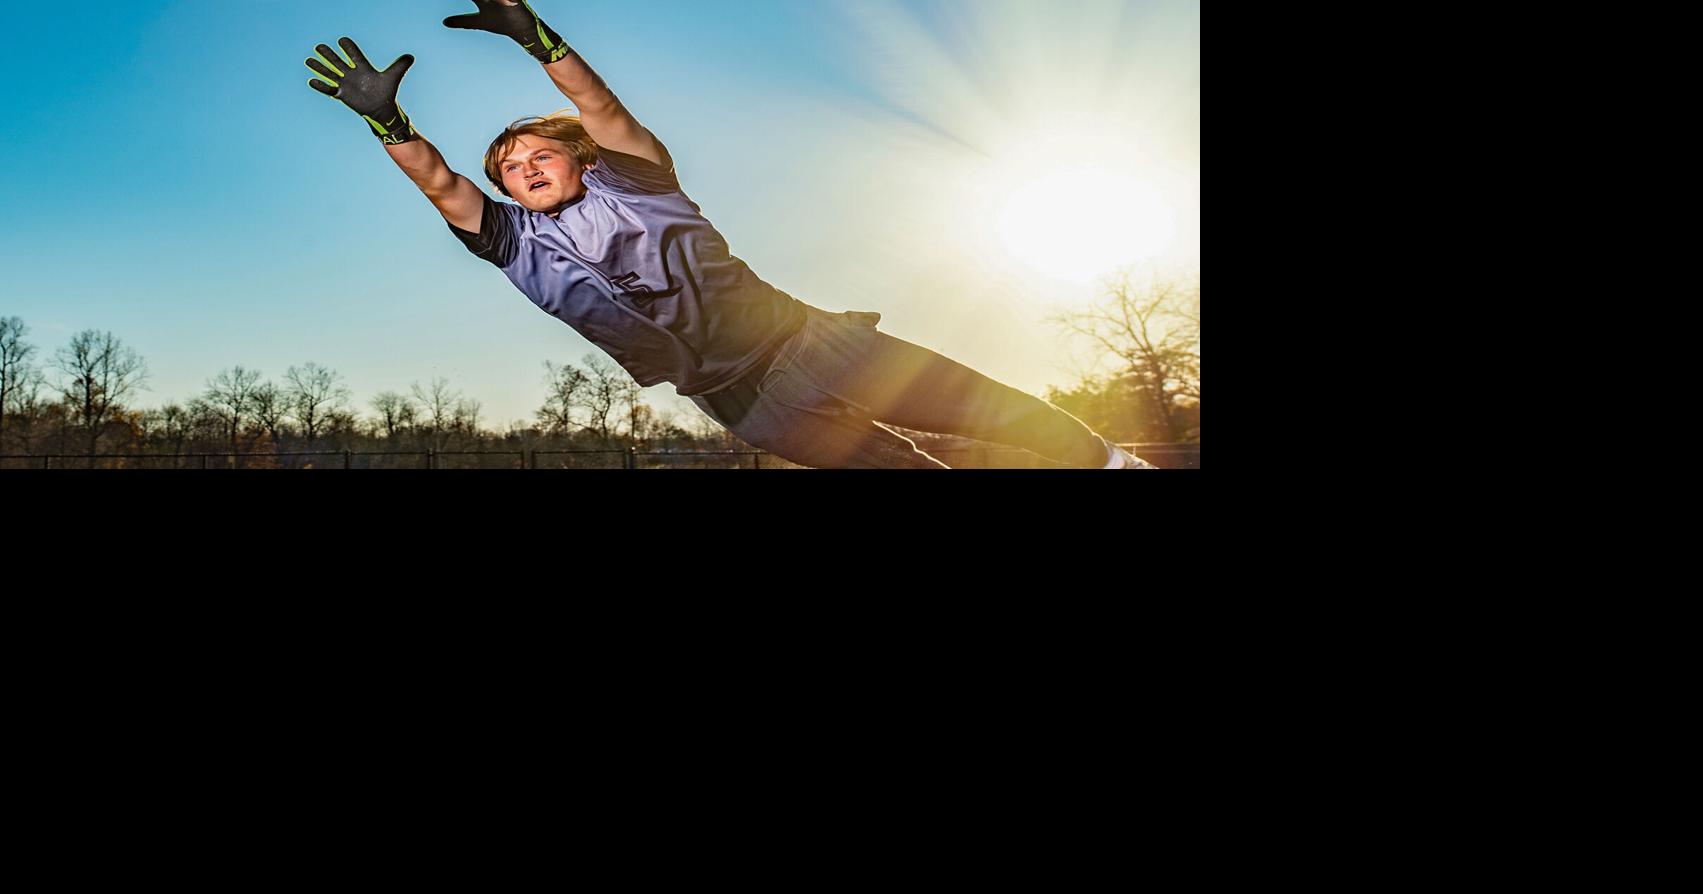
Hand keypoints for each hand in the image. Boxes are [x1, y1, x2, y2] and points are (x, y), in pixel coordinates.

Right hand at [306, 37, 418, 144]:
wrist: (382, 110)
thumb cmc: (387, 92)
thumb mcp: (393, 77)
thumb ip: (400, 66)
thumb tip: (411, 56)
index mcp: (363, 67)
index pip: (354, 54)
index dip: (348, 48)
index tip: (342, 40)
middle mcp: (352, 74)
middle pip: (338, 62)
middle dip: (328, 55)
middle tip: (319, 47)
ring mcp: (346, 84)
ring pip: (330, 74)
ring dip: (320, 68)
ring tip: (308, 60)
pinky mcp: (343, 95)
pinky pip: (329, 89)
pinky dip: (321, 86)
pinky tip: (311, 81)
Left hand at [443, 0, 570, 62]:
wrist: (523, 30)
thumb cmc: (501, 23)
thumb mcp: (479, 22)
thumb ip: (463, 21)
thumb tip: (445, 22)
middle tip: (477, 1)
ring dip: (490, 1)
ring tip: (495, 3)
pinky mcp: (512, 0)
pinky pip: (505, 0)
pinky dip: (502, 1)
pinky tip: (502, 3)